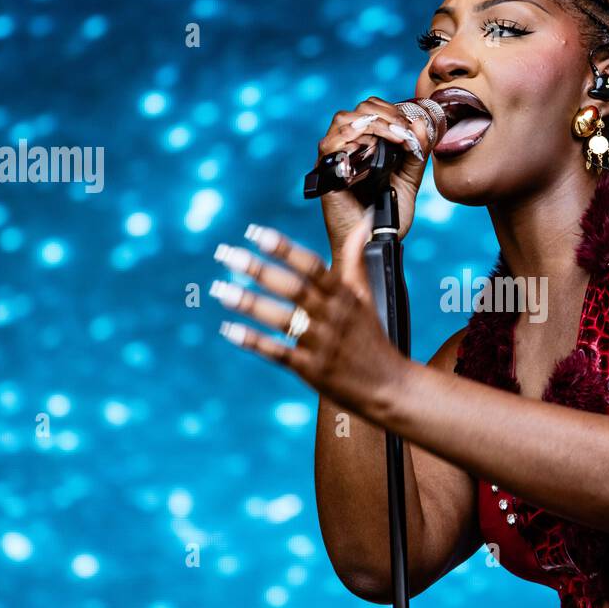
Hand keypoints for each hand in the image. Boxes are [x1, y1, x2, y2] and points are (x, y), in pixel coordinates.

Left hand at [210, 211, 406, 418]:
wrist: (389, 386)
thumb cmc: (371, 337)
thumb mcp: (366, 296)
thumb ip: (356, 259)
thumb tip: (363, 222)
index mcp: (344, 296)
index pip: (311, 266)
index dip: (283, 248)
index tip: (255, 233)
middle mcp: (333, 316)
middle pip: (293, 288)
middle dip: (258, 269)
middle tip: (226, 254)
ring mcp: (322, 344)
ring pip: (282, 319)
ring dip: (249, 303)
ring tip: (219, 289)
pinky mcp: (312, 370)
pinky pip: (278, 353)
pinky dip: (254, 341)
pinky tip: (229, 329)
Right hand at [316, 96, 437, 251]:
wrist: (373, 243)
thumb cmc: (387, 216)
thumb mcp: (408, 181)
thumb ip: (416, 154)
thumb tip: (420, 123)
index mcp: (364, 145)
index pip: (371, 110)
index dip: (391, 111)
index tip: (410, 127)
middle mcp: (346, 148)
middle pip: (357, 110)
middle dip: (385, 116)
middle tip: (404, 133)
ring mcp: (334, 159)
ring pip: (343, 121)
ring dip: (373, 126)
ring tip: (394, 140)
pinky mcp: (325, 174)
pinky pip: (330, 146)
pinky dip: (353, 144)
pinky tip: (372, 154)